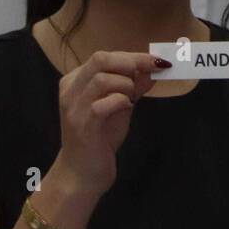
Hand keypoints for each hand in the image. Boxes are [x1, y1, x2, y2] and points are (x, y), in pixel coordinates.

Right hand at [55, 50, 167, 195]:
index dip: (134, 56)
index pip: (104, 56)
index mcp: (76, 80)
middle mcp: (71, 90)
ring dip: (126, 86)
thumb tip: (153, 69)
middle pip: (100, 59)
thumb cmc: (100, 138)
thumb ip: (132, 87)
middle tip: (150, 73)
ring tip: (131, 99)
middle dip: (132, 63)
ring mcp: (74, 107)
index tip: (158, 61)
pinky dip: (121, 102)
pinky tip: (127, 108)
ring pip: (102, 79)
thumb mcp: (119, 106)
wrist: (82, 173)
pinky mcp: (83, 126)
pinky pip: (103, 105)